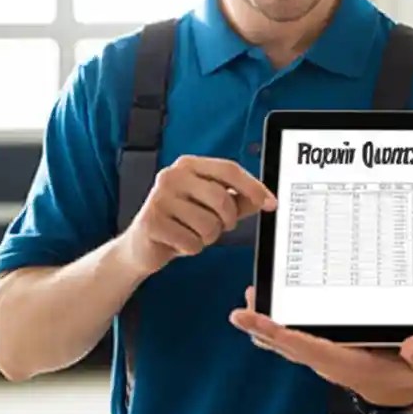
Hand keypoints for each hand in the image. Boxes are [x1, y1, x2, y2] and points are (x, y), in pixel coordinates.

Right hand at [124, 156, 276, 276]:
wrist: (141, 245)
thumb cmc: (180, 222)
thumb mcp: (212, 208)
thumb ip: (239, 201)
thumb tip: (266, 199)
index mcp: (189, 165)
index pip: (229, 169)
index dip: (253, 187)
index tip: (271, 202)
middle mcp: (172, 176)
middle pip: (222, 198)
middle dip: (227, 220)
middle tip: (218, 226)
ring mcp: (159, 198)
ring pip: (208, 224)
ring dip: (207, 237)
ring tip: (192, 233)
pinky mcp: (151, 222)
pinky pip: (192, 242)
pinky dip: (192, 248)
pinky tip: (178, 242)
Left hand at [230, 286, 412, 408]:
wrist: (404, 386)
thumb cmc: (412, 371)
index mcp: (349, 364)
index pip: (309, 347)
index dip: (282, 334)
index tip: (258, 321)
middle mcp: (328, 361)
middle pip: (288, 345)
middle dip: (262, 328)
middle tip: (240, 310)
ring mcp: (322, 356)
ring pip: (286, 342)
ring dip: (264, 326)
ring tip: (247, 300)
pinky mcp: (321, 350)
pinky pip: (292, 339)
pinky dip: (275, 325)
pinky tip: (264, 308)